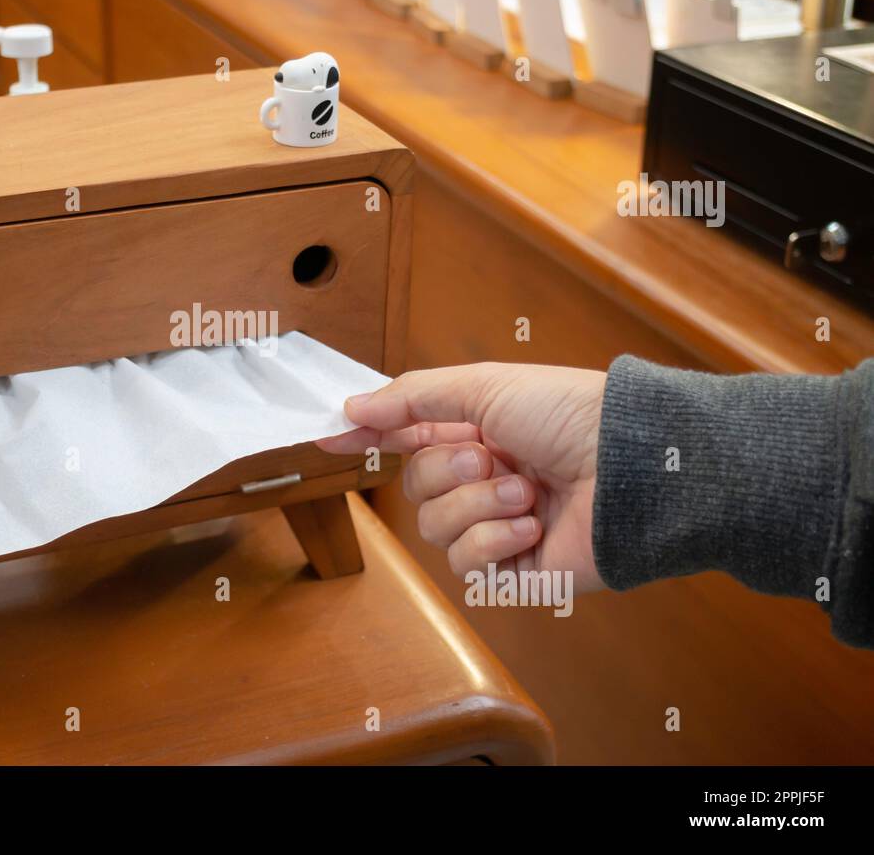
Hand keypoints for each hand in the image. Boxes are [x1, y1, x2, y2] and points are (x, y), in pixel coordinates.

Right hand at [317, 363, 606, 589]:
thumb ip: (412, 398)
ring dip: (477, 506)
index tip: (326, 435)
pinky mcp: (516, 572)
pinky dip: (496, 540)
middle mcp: (483, 481)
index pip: (406, 438)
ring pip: (436, 530)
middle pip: (416, 489)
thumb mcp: (484, 387)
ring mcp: (498, 528)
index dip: (369, 437)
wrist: (632, 466)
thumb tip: (351, 406)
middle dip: (446, 472)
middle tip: (488, 458)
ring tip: (526, 491)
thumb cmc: (570, 415)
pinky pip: (468, 567)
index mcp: (475, 433)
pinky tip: (533, 523)